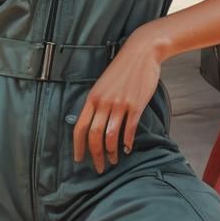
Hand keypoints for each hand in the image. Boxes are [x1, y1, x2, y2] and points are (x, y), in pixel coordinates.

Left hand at [73, 30, 162, 173]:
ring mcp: (119, 104)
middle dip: (95, 155)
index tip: (79, 159)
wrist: (141, 53)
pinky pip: (129, 129)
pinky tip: (127, 148)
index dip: (78, 146)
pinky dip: (127, 142)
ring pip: (111, 136)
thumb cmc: (122, 69)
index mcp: (92, 97)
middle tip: (100, 167)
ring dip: (111, 152)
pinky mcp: (135, 105)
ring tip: (114, 160)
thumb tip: (93, 124)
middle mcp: (103, 102)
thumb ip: (97, 102)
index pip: (79, 127)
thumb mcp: (103, 85)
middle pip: (94, 135)